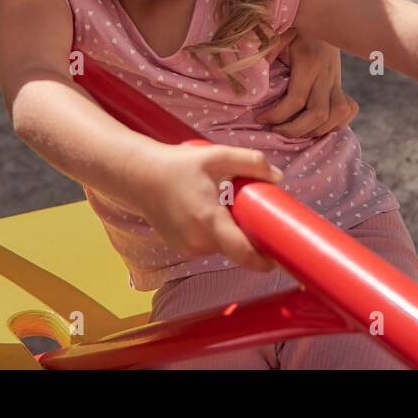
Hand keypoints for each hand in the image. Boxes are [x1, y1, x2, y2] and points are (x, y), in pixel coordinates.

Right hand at [131, 144, 283, 272]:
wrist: (137, 176)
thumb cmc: (177, 165)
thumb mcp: (215, 156)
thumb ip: (250, 161)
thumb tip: (278, 176)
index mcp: (209, 221)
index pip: (243, 254)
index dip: (264, 261)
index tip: (279, 256)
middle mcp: (198, 241)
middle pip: (236, 248)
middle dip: (249, 236)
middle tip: (254, 212)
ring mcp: (187, 247)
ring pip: (222, 246)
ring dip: (230, 232)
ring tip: (225, 205)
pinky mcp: (180, 247)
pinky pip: (208, 244)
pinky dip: (215, 233)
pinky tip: (208, 211)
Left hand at [258, 31, 358, 138]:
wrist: (320, 16)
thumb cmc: (292, 29)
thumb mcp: (276, 36)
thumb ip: (264, 55)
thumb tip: (251, 79)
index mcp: (308, 61)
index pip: (296, 100)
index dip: (277, 115)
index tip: (261, 119)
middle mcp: (326, 73)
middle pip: (318, 114)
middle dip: (295, 130)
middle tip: (276, 130)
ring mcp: (337, 80)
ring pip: (338, 116)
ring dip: (316, 130)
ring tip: (295, 130)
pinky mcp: (341, 84)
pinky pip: (349, 110)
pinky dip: (335, 123)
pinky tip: (316, 124)